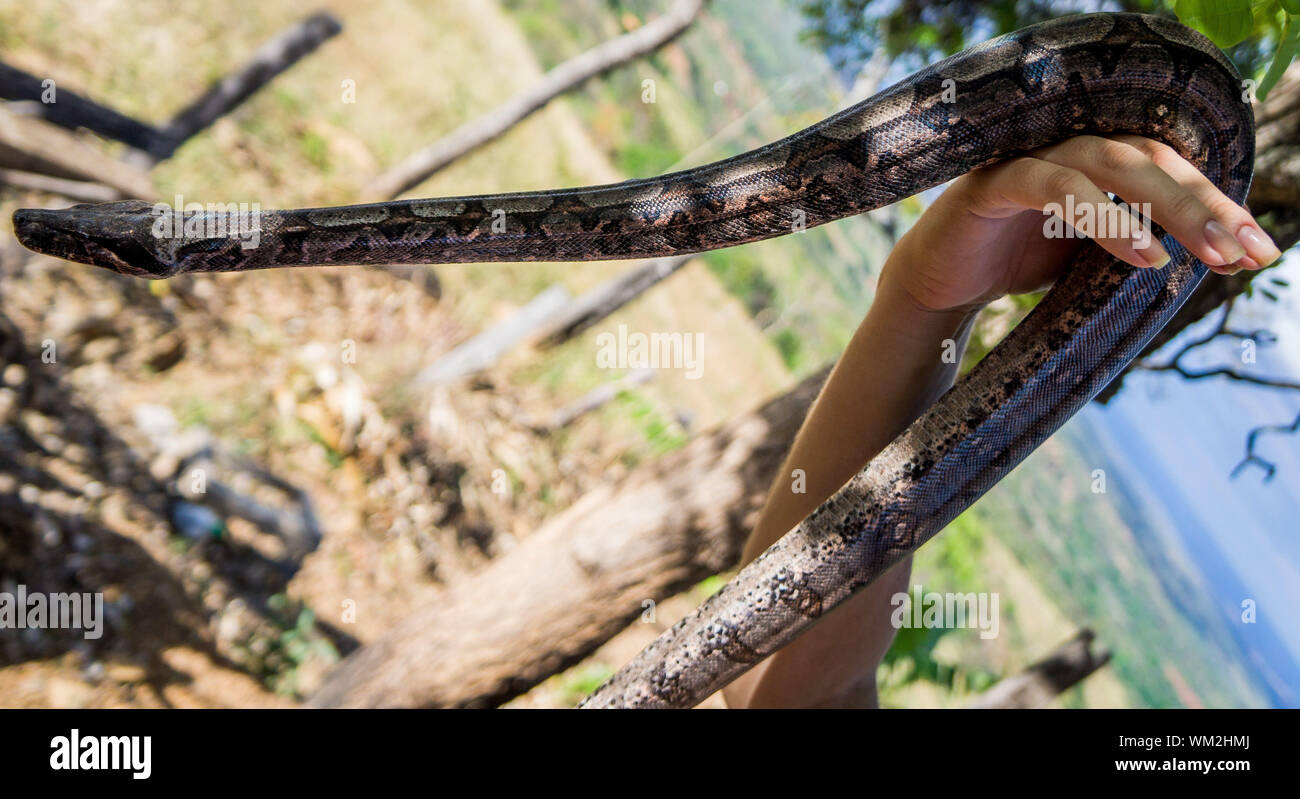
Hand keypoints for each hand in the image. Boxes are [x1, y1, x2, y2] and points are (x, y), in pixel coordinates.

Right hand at [881, 135, 1282, 313]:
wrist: (937, 286)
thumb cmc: (1015, 264)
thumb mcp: (1090, 257)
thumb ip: (1140, 242)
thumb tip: (1220, 257)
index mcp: (1097, 161)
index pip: (1170, 168)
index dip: (1216, 206)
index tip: (1258, 252)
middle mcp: (1069, 146)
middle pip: (1151, 158)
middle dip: (1204, 206)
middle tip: (1245, 250)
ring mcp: (1032, 158)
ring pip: (1111, 162)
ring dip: (1164, 208)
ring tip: (1203, 255)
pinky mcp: (996, 182)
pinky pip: (1057, 188)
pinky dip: (1102, 217)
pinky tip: (1141, 254)